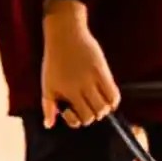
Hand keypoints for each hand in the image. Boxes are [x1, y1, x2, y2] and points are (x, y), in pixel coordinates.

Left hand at [40, 0, 119, 128]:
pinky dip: (114, 101)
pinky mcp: (102, 71)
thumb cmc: (54, 61)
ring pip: (106, 106)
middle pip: (95, 114)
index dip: (78, 120)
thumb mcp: (47, 84)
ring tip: (98, 101)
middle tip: (87, 106)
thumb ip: (48, 106)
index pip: (80, 118)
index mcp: (65, 91)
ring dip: (104, 108)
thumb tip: (48, 125)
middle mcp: (79, 87)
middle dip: (92, 114)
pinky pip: (114, 94)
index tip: (72, 110)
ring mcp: (92, 79)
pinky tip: (108, 98)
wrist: (65, 35)